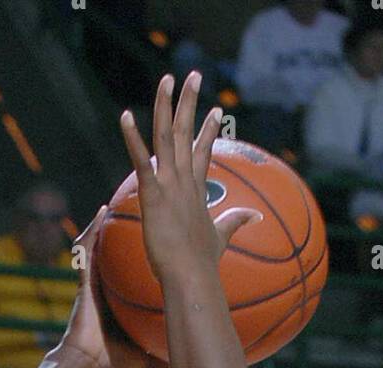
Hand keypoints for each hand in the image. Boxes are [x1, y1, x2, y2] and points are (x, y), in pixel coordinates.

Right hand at [59, 207, 166, 367]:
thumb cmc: (118, 362)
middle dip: (139, 228)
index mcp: (127, 296)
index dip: (157, 255)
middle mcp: (113, 282)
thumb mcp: (152, 355)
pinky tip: (102, 211)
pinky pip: (87, 249)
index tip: (173, 240)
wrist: (89, 366)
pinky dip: (94, 229)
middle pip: (127, 250)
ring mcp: (98, 280)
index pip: (144, 270)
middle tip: (156, 206)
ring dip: (115, 220)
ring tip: (129, 194)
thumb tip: (198, 359)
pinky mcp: (85, 280)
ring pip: (108, 242)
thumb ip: (172, 351)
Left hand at [119, 72, 261, 284]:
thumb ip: (235, 222)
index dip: (208, 130)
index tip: (215, 110)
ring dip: (166, 106)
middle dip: (190, 102)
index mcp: (196, 190)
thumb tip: (257, 216)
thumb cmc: (202, 264)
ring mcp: (170, 185)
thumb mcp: (221, 238)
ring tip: (167, 79)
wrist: (191, 277)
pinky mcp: (153, 194)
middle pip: (186, 133)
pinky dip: (132, 138)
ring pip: (167, 136)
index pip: (203, 152)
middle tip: (192, 75)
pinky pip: (141, 160)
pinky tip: (126, 116)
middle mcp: (184, 181)